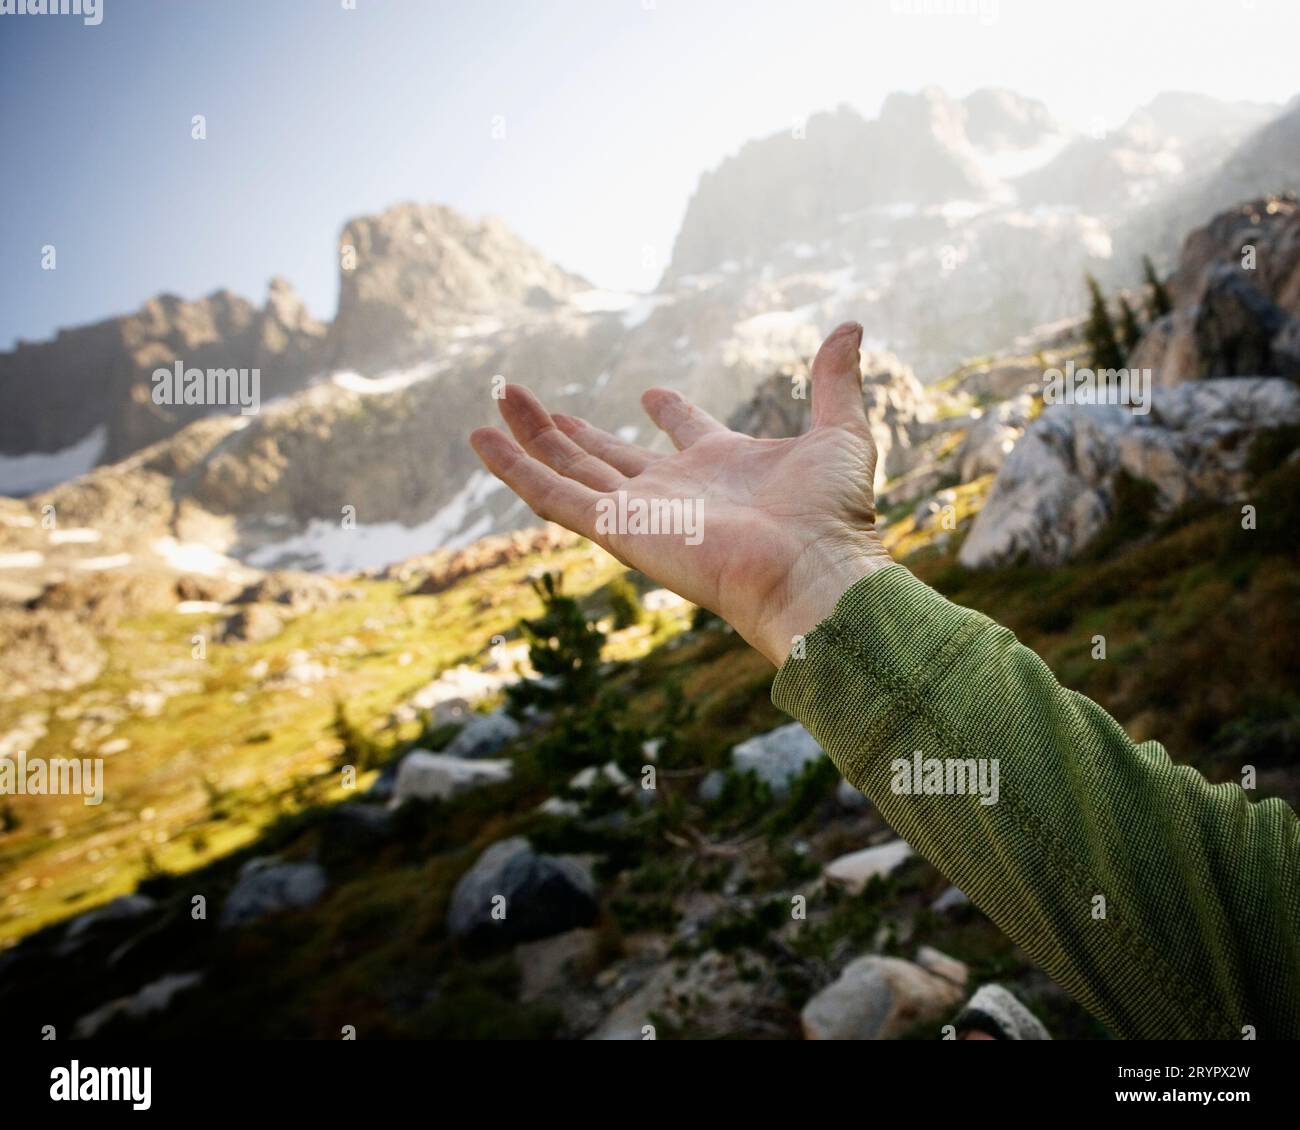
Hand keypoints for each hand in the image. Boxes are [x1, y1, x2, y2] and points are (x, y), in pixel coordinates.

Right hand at [469, 321, 893, 664]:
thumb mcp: (840, 431)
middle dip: (572, 428)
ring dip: (530, 435)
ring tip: (499, 399)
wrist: (813, 570)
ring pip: (568, 467)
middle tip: (537, 399)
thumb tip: (851, 326)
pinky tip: (482, 438)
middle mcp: (674, 490)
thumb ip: (834, 381)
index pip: (686, 433)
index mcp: (722, 466)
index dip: (671, 410)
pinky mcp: (615, 527)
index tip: (652, 390)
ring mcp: (639, 510)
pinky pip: (551, 494)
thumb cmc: (832, 515)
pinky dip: (513, 467)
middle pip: (607, 453)